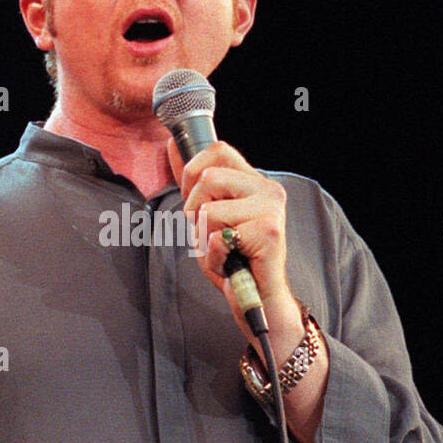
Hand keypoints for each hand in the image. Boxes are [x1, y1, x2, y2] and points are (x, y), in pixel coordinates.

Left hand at [168, 136, 302, 343]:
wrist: (258, 299)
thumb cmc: (232, 258)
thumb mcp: (205, 215)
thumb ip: (192, 181)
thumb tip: (171, 143)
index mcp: (254, 181)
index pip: (219, 149)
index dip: (193, 171)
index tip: (193, 198)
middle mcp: (268, 189)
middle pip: (208, 177)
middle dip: (194, 210)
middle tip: (209, 233)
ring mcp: (271, 210)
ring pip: (209, 210)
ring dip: (204, 236)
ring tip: (221, 250)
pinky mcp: (269, 232)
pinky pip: (217, 237)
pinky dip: (214, 257)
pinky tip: (229, 263)